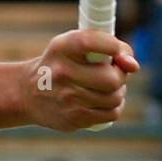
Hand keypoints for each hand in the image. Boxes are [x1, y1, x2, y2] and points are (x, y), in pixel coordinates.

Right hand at [22, 30, 137, 131]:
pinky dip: (113, 107)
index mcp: (62, 48)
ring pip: (115, 98)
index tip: (116, 53)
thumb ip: (107, 46)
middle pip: (112, 78)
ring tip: (106, 87)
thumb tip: (134, 66)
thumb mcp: (73, 46)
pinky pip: (111, 114)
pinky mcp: (73, 119)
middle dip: (120, 76)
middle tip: (113, 73)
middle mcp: (62, 72)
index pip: (94, 42)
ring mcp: (67, 98)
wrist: (27, 93)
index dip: (115, 47)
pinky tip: (103, 101)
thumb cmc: (60, 64)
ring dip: (118, 92)